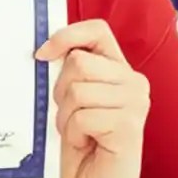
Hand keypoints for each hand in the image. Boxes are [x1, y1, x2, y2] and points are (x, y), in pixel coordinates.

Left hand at [36, 20, 149, 177]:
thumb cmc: (85, 146)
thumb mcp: (76, 102)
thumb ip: (72, 73)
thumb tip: (44, 50)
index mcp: (121, 71)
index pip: (97, 31)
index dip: (66, 36)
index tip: (42, 54)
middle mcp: (134, 82)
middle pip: (78, 62)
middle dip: (61, 91)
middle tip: (70, 115)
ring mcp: (135, 103)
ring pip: (77, 90)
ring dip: (66, 118)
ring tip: (79, 133)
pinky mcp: (129, 126)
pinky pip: (82, 117)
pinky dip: (74, 135)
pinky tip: (87, 144)